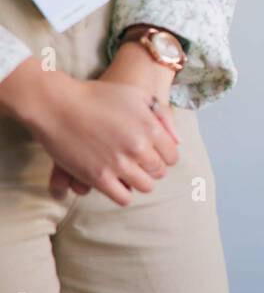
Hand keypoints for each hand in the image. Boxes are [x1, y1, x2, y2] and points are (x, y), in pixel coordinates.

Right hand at [0, 51, 179, 206]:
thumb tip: (178, 141)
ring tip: (130, 174)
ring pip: (145, 186)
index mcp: (150, 128)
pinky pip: (122, 198)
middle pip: (159, 171)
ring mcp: (118, 164)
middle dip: (152, 169)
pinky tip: (117, 184)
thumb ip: (162, 115)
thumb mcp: (136, 95)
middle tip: (140, 164)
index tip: (154, 154)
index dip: (165, 156)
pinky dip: (123, 194)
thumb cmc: (97, 96)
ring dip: (139, 182)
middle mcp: (138, 147)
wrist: (57, 104)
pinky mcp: (98, 177)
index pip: (172, 156)